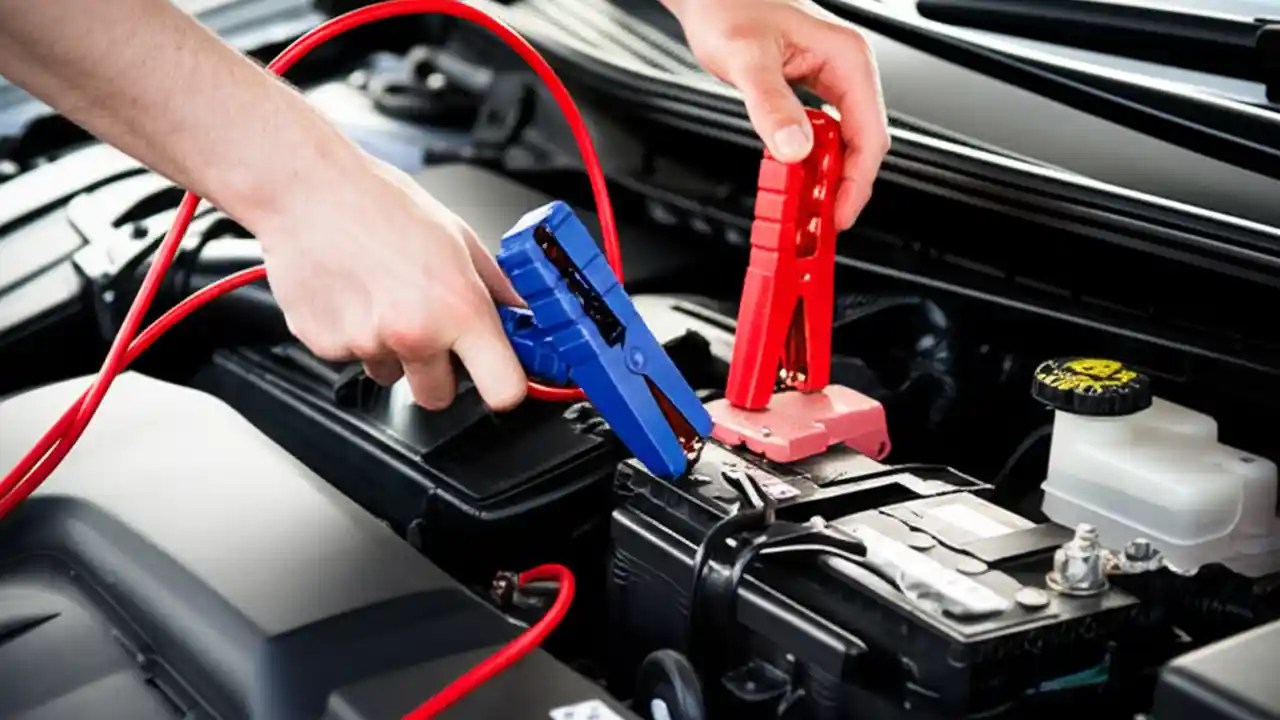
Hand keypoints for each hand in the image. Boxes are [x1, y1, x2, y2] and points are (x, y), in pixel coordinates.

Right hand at [254, 151, 527, 410]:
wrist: (306, 189)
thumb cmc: (378, 202)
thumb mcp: (458, 236)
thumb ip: (494, 285)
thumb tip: (518, 312)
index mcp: (458, 309)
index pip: (503, 390)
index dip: (505, 387)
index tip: (502, 378)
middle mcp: (415, 334)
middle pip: (438, 397)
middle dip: (439, 373)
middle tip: (430, 330)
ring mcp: (367, 344)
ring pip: (392, 375)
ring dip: (393, 351)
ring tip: (382, 297)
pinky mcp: (325, 346)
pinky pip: (353, 357)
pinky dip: (354, 335)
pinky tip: (353, 294)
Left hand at [666, 0, 889, 228]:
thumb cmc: (729, 6)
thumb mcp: (747, 59)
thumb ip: (771, 104)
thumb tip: (794, 147)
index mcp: (847, 59)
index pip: (870, 134)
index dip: (858, 182)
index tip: (840, 214)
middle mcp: (844, 71)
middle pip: (860, 145)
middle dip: (843, 186)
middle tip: (820, 221)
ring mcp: (829, 82)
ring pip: (842, 143)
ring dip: (826, 177)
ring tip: (806, 206)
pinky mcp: (809, 92)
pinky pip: (821, 136)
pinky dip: (810, 162)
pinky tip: (794, 177)